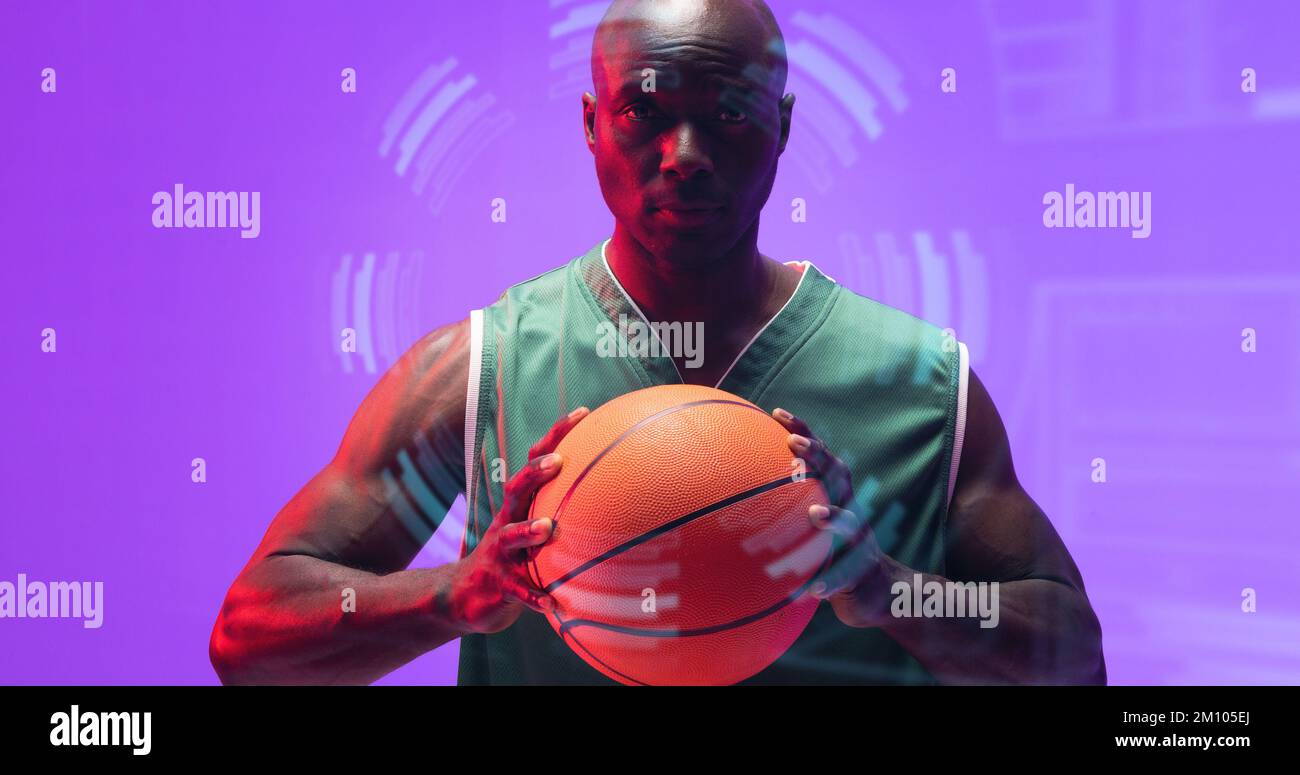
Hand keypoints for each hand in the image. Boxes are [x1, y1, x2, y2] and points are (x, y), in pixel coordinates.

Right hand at [449, 406, 588, 633]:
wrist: (467, 597)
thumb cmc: (516, 558)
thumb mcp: (536, 530)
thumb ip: (567, 512)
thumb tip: (623, 494)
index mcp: (520, 506)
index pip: (538, 462)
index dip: (558, 435)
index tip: (584, 413)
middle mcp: (507, 522)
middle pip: (516, 489)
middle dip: (535, 473)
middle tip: (558, 462)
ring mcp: (499, 554)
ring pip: (510, 537)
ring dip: (527, 531)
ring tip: (547, 529)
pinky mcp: (498, 586)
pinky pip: (517, 591)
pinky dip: (533, 597)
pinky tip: (553, 605)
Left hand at [772, 407, 897, 628]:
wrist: (871, 590)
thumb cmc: (828, 550)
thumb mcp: (806, 523)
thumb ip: (782, 505)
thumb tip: (728, 491)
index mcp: (834, 494)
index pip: (820, 456)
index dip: (802, 432)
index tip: (777, 412)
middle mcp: (849, 509)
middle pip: (838, 475)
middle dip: (819, 457)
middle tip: (792, 445)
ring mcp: (860, 540)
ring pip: (851, 523)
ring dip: (835, 518)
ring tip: (815, 514)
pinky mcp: (861, 572)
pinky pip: (845, 575)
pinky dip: (830, 581)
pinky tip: (815, 589)